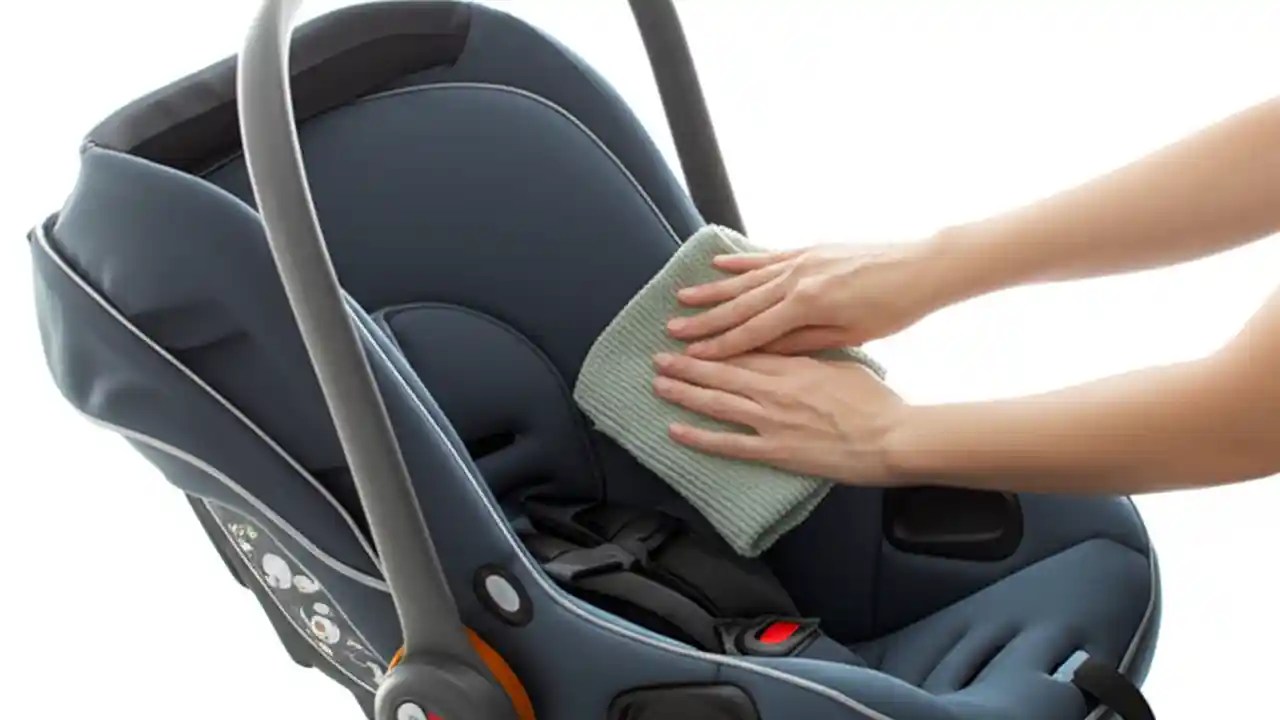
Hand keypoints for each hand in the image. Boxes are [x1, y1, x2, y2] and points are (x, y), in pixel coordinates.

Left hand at [652, 352, 906, 485]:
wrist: (892, 437)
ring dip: (684, 392)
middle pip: (721, 372)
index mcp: (792, 365)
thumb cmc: (875, 402)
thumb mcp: (841, 364)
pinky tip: (675, 430)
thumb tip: (792, 347)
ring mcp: (772, 420)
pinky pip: (729, 444)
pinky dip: (699, 437)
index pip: (742, 350)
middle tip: (658, 358)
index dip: (712, 345)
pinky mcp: (776, 451)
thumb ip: (809, 356)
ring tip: (658, 384)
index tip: (690, 340)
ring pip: (717, 402)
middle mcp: (775, 389)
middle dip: (686, 365)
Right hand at [667, 242, 940, 358]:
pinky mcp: (811, 249)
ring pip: (747, 279)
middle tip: (673, 330)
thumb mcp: (849, 335)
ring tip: (683, 296)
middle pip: (741, 304)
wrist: (922, 268)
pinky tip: (718, 264)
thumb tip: (763, 350)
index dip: (720, 345)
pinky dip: (742, 262)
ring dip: (713, 289)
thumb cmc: (893, 309)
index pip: (753, 331)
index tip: (692, 355)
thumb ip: (803, 341)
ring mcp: (802, 260)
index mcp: (807, 305)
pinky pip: (767, 257)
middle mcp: (797, 278)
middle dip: (705, 319)